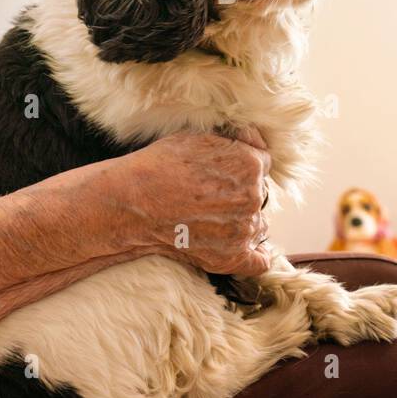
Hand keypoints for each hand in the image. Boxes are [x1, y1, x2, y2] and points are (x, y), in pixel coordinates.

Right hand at [114, 130, 272, 277]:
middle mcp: (253, 196)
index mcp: (250, 164)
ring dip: (243, 223)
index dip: (242, 169)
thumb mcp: (198, 137)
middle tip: (212, 198)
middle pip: (259, 195)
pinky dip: (254, 256)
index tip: (224, 175)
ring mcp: (244, 228)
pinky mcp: (233, 256)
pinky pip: (259, 260)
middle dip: (241, 195)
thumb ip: (237, 139)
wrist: (134, 203)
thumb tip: (256, 140)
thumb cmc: (160, 166)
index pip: (261, 166)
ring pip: (258, 225)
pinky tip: (241, 249)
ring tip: (214, 222)